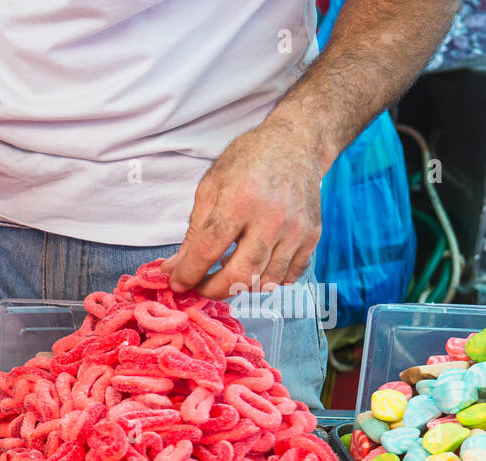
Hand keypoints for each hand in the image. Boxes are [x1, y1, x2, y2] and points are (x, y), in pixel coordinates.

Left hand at [163, 120, 325, 298]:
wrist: (296, 143)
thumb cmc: (248, 162)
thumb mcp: (210, 188)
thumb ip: (194, 233)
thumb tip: (175, 268)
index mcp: (239, 201)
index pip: (208, 251)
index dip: (188, 274)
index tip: (177, 283)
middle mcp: (271, 218)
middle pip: (240, 275)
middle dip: (213, 290)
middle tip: (200, 286)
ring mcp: (296, 229)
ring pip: (265, 281)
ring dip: (240, 287)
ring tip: (226, 274)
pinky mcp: (312, 235)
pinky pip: (289, 276)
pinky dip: (268, 281)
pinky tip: (254, 269)